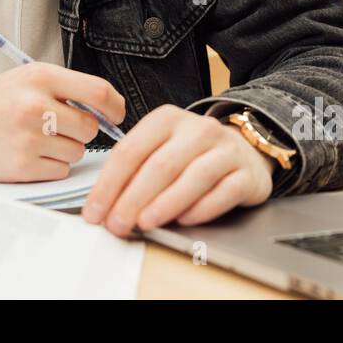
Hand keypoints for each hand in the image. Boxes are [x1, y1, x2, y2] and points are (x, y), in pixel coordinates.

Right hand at [0, 63, 125, 182]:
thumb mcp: (25, 79)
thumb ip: (64, 89)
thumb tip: (108, 110)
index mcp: (40, 77)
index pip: (99, 91)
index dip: (115, 106)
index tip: (116, 114)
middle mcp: (36, 105)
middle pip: (90, 127)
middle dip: (80, 131)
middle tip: (57, 129)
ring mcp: (29, 137)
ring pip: (77, 152)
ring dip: (63, 150)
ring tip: (36, 141)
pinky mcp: (22, 165)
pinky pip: (59, 171)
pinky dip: (49, 167)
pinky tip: (27, 155)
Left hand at [81, 105, 275, 236]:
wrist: (244, 151)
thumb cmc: (192, 154)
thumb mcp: (160, 149)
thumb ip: (134, 171)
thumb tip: (104, 205)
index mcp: (167, 119)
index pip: (130, 150)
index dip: (108, 184)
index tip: (95, 211)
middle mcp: (198, 129)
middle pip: (160, 165)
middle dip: (132, 199)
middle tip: (117, 224)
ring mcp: (225, 150)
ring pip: (193, 177)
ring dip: (165, 204)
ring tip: (145, 223)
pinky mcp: (247, 174)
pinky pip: (224, 192)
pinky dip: (202, 208)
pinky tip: (184, 221)